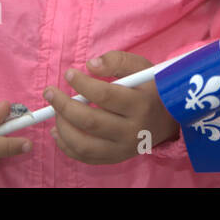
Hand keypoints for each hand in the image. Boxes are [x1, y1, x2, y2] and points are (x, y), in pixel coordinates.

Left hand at [46, 51, 179, 164]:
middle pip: (91, 122)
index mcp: (141, 104)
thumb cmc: (151, 88)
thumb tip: (90, 65)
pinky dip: (66, 146)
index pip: (105, 95)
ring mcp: (124, 148)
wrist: (170, 118)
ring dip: (62, 127)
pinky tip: (58, 131)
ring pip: (84, 144)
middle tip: (50, 93)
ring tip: (54, 112)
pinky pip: (85, 157)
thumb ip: (117, 61)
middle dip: (63, 106)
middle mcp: (133, 130)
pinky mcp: (116, 158)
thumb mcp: (141, 67)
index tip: (69, 74)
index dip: (82, 84)